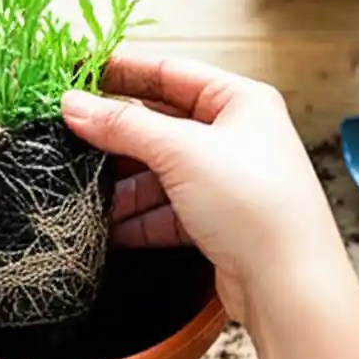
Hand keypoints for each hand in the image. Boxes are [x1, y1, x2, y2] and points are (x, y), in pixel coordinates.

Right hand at [61, 54, 341, 322]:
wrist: (289, 286)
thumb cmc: (256, 206)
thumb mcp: (181, 153)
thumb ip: (124, 126)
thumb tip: (75, 105)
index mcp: (241, 101)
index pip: (170, 72)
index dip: (121, 71)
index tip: (77, 73)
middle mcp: (237, 136)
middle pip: (161, 124)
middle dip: (117, 135)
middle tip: (69, 134)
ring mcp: (227, 181)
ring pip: (161, 171)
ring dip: (124, 183)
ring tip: (83, 188)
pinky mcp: (218, 222)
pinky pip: (167, 210)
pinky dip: (139, 217)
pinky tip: (110, 226)